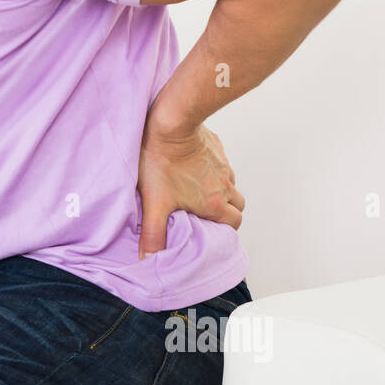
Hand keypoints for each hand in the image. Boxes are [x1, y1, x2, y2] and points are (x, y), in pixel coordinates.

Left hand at [137, 116, 243, 259]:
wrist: (171, 124)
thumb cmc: (162, 162)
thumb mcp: (154, 203)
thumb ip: (153, 235)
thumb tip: (148, 260)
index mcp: (215, 202)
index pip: (234, 224)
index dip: (225, 230)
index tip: (210, 230)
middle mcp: (225, 185)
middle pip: (237, 205)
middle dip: (226, 212)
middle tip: (205, 213)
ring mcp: (223, 165)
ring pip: (230, 184)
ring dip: (220, 191)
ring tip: (197, 192)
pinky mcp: (216, 148)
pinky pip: (221, 164)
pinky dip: (213, 171)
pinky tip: (192, 168)